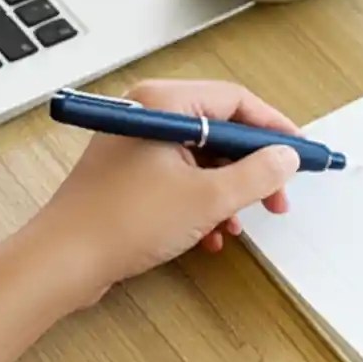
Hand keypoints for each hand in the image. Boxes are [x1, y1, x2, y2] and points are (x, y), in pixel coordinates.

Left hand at [38, 79, 300, 292]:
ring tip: (238, 222)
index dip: (273, 128)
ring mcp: (137, 144)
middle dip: (252, 168)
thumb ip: (256, 175)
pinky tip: (210, 234)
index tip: (300, 151)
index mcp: (163, 103)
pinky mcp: (129, 174)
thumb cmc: (117, 222)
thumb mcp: (206, 199)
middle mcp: (148, 114)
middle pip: (221, 129)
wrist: (62, 261)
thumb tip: (284, 158)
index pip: (236, 100)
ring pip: (203, 158)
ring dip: (229, 191)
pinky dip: (202, 203)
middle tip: (277, 194)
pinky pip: (181, 178)